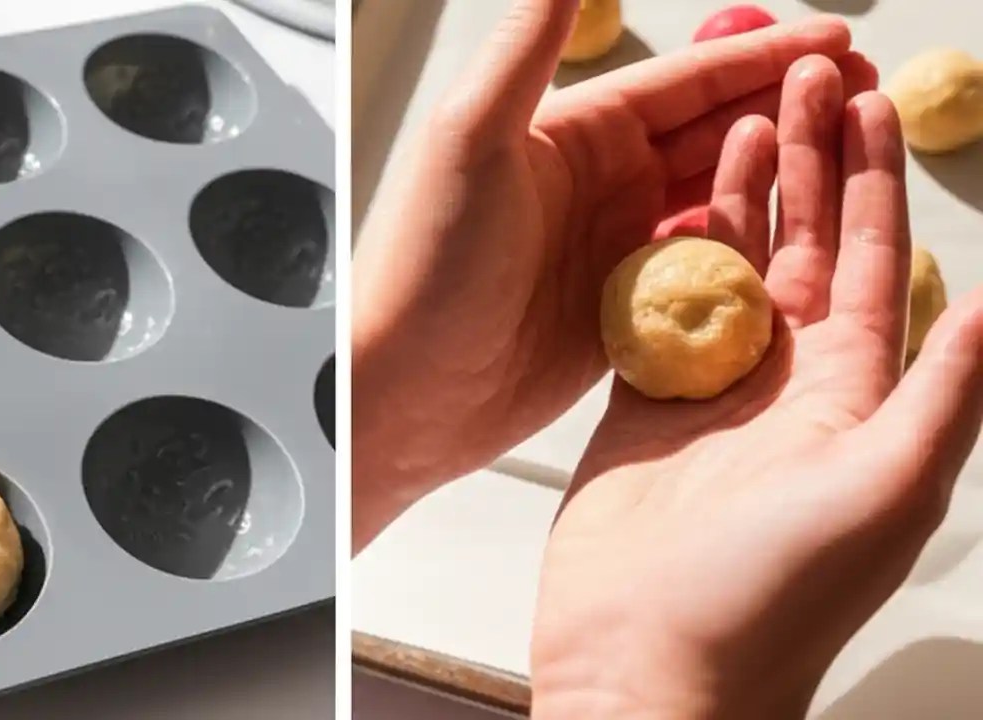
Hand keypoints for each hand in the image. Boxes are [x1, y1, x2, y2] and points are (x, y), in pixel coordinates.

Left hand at [352, 0, 874, 551]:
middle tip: (864, 94)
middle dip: (789, 110)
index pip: (682, 84)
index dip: (759, 59)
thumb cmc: (422, 266)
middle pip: (711, 134)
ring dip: (780, 177)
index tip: (832, 41)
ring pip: (716, 199)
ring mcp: (613, 250)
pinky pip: (701, 273)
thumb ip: (524, 51)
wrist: (406, 390)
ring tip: (852, 160)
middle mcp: (597, 185)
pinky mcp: (623, 313)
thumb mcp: (469, 140)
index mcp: (569, 135)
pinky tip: (796, 246)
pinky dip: (747, 254)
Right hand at [529, 58, 982, 718]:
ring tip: (735, 122)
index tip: (863, 105)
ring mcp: (711, 395)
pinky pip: (654, 313)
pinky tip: (660, 211)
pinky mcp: (642, 408)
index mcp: (852, 399)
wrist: (646, 666)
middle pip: (800, 248)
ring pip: (726, 270)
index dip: (868, 181)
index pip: (867, 263)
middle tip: (799, 80)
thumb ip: (939, 394)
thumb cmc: (765, 601)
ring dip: (734, 196)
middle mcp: (786, 388)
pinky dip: (659, 258)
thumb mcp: (882, 491)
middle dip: (807, 161)